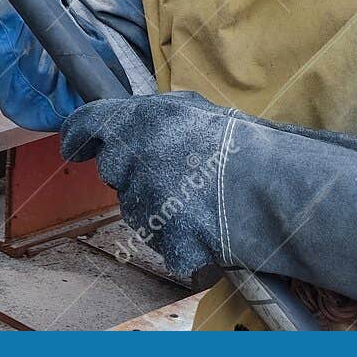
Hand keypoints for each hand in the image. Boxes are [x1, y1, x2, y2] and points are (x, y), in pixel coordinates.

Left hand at [59, 92, 356, 309]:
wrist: (282, 191)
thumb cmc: (246, 149)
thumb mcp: (195, 111)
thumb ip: (155, 117)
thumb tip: (129, 122)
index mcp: (141, 118)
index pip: (89, 123)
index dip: (78, 135)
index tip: (74, 147)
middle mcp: (135, 156)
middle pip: (116, 172)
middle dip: (136, 176)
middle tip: (178, 176)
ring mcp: (148, 200)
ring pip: (138, 210)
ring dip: (160, 210)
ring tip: (205, 202)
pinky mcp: (165, 239)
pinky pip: (165, 245)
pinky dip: (185, 245)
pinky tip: (212, 232)